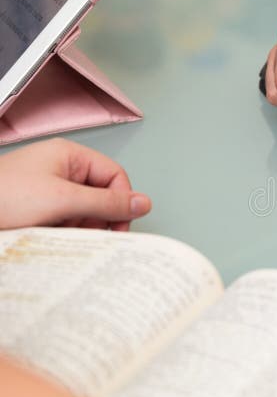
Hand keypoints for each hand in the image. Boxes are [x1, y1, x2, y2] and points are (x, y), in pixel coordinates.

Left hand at [0, 138, 150, 230]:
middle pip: (101, 196)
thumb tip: (143, 204)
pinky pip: (65, 223)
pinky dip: (64, 234)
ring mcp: (48, 191)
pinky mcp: (37, 210)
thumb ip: (106, 203)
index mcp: (70, 156)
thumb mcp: (63, 201)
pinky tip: (51, 240)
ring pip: (84, 213)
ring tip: (61, 237)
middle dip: (98, 219)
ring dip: (79, 229)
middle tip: (91, 237)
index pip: (115, 176)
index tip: (119, 226)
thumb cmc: (2, 199)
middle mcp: (61, 170)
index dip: (121, 201)